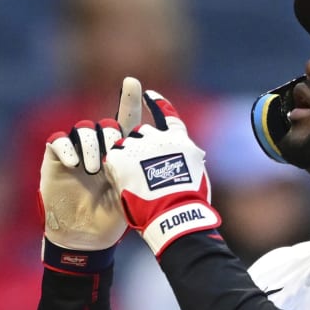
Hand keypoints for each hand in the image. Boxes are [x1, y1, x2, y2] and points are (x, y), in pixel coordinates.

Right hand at [38, 76, 143, 261]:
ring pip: (83, 129)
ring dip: (90, 144)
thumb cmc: (112, 216)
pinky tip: (75, 163)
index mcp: (119, 152)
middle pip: (105, 124)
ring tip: (93, 168)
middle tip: (111, 158)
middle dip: (110, 136)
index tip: (133, 82)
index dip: (129, 99)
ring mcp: (77, 153)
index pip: (125, 118)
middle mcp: (98, 148)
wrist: (86, 237)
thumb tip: (165, 150)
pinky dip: (67, 148)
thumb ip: (142, 168)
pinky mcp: (56, 160)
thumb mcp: (134, 190)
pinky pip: (58, 141)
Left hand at [102, 90, 221, 256]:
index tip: (149, 95)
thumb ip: (189, 163)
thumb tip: (192, 161)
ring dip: (125, 159)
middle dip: (139, 147)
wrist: (174, 214)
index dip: (158, 105)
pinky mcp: (119, 159)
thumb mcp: (199, 176)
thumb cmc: (190, 202)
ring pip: (124, 145)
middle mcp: (158, 138)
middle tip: (140, 170)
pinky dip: (113, 169)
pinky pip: (111, 158)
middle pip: (142, 132)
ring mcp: (137, 147)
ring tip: (129, 180)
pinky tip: (117, 180)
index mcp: (179, 141)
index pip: (168, 116)